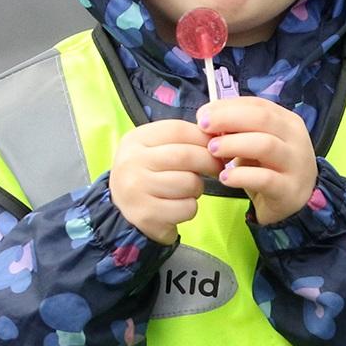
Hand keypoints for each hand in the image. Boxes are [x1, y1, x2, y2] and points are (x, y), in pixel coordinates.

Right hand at [109, 120, 222, 244]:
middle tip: (217, 169)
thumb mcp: (159, 148)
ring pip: (189, 183)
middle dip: (210, 162)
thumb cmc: (151, 173)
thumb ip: (186, 139)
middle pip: (186, 156)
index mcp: (136, 139)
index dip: (204, 138)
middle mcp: (131, 162)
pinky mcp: (145, 215)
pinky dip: (190, 208)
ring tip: (188, 189)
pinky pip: (187, 208)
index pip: (178, 130)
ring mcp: (136, 190)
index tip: (216, 147)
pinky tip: (178, 206)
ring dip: (198, 188)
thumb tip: (221, 135)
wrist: (123, 210)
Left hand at [195, 97, 317, 225]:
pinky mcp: (289, 189)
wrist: (296, 202)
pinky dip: (241, 176)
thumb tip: (207, 119)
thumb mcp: (257, 144)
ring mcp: (296, 163)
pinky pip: (265, 179)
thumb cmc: (270, 167)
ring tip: (213, 151)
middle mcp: (295, 138)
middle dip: (228, 119)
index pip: (258, 104)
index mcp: (287, 121)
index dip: (228, 106)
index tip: (202, 115)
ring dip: (234, 144)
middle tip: (203, 128)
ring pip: (265, 145)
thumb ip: (239, 131)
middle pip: (263, 118)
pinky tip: (225, 178)